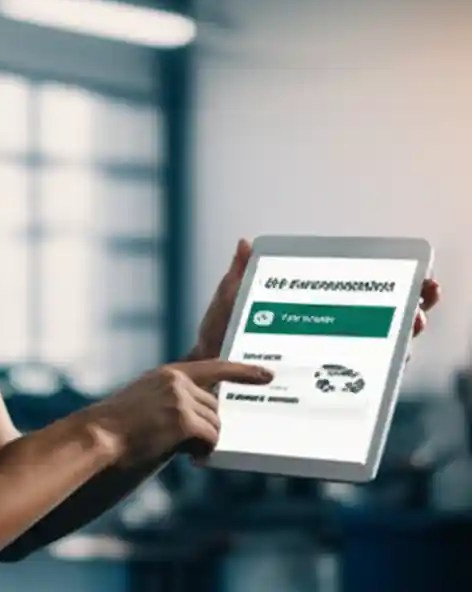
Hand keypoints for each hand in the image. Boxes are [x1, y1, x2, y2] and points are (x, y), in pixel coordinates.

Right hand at [83, 360, 272, 467]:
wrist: (98, 438)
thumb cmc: (118, 429)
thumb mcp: (147, 403)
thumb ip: (175, 401)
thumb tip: (204, 416)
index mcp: (167, 374)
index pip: (214, 366)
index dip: (242, 372)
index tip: (266, 374)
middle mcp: (176, 381)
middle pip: (215, 406)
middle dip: (207, 427)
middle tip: (189, 444)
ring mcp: (180, 398)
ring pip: (216, 423)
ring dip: (203, 441)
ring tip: (179, 450)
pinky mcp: (183, 419)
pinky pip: (211, 438)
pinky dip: (203, 452)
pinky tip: (186, 457)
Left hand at [188, 239, 442, 360]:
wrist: (209, 378)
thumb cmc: (220, 336)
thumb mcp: (227, 304)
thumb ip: (237, 278)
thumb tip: (245, 244)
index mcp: (313, 305)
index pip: (362, 291)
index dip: (395, 283)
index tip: (417, 276)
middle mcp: (329, 331)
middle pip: (384, 318)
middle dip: (413, 306)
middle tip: (422, 299)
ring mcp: (329, 359)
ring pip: (381, 349)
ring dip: (404, 336)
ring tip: (412, 325)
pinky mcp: (323, 387)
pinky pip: (359, 383)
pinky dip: (378, 374)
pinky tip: (388, 366)